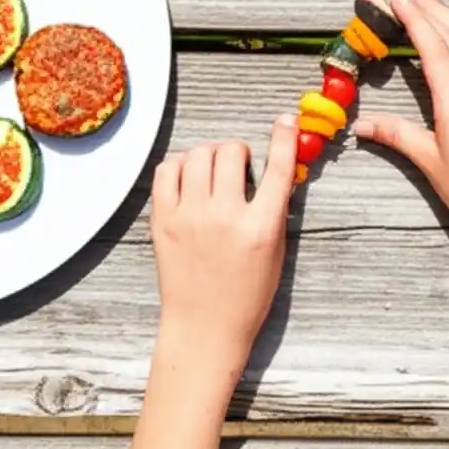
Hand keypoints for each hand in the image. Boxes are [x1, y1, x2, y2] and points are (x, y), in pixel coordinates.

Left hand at [149, 114, 298, 371]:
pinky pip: (167, 169)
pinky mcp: (163, 220)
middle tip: (238, 167)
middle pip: (231, 152)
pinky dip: (180, 166)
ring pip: (199, 154)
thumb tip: (275, 170)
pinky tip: (188, 179)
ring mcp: (190, 217)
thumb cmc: (246, 296)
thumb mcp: (275, 254)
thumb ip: (274, 211)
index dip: (284, 138)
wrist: (204, 327)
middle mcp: (225, 217)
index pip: (278, 169)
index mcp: (261, 228)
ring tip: (212, 172)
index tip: (285, 120)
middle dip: (238, 152)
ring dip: (210, 154)